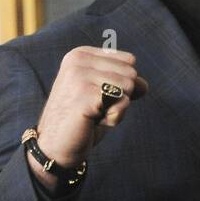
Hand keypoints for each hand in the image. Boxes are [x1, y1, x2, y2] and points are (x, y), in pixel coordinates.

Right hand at [28, 47, 148, 192]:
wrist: (55, 146)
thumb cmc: (82, 119)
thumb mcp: (105, 96)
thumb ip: (126, 84)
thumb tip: (144, 85)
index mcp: (81, 54)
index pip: (129, 61)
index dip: (122, 84)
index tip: (98, 96)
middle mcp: (78, 60)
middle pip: (131, 74)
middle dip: (121, 97)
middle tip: (95, 108)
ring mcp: (79, 76)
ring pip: (129, 87)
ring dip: (117, 108)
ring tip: (93, 114)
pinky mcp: (85, 95)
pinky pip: (123, 102)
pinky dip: (115, 117)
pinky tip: (93, 121)